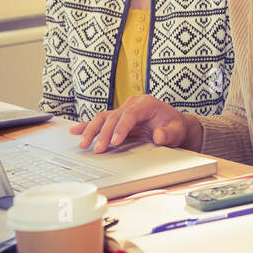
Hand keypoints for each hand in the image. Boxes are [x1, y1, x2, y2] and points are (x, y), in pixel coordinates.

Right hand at [70, 95, 197, 151]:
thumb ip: (168, 134)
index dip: (120, 128)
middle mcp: (133, 104)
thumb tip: (158, 135)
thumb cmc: (174, 127)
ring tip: (83, 144)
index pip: (129, 115)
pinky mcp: (118, 118)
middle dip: (104, 134)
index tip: (114, 142)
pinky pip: (101, 121)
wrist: (173, 125)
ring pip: (103, 117)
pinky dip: (88, 126)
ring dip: (92, 131)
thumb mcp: (176, 131)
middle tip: (98, 149)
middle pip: (113, 117)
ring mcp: (124, 110)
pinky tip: (75, 131)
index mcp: (147, 103)